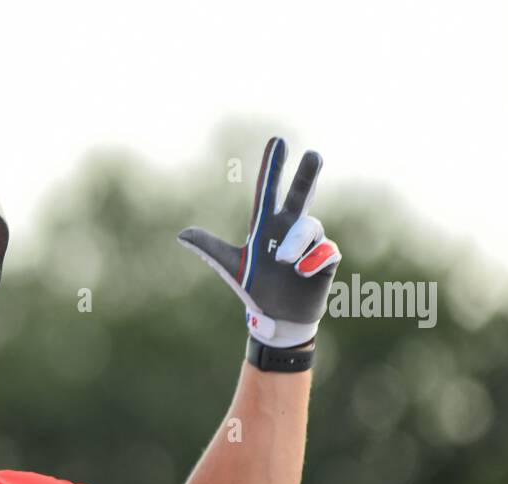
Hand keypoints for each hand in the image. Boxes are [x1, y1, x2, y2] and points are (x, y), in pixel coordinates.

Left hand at [178, 137, 341, 347]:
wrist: (278, 317)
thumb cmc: (256, 288)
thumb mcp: (232, 267)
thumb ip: (209, 248)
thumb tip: (180, 234)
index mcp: (267, 226)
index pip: (269, 191)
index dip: (272, 167)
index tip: (277, 141)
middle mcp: (290, 228)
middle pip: (301, 194)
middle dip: (307, 174)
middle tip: (313, 153)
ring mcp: (311, 242)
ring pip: (310, 227)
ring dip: (296, 244)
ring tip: (284, 263)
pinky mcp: (326, 258)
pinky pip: (325, 250)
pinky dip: (313, 261)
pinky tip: (303, 273)